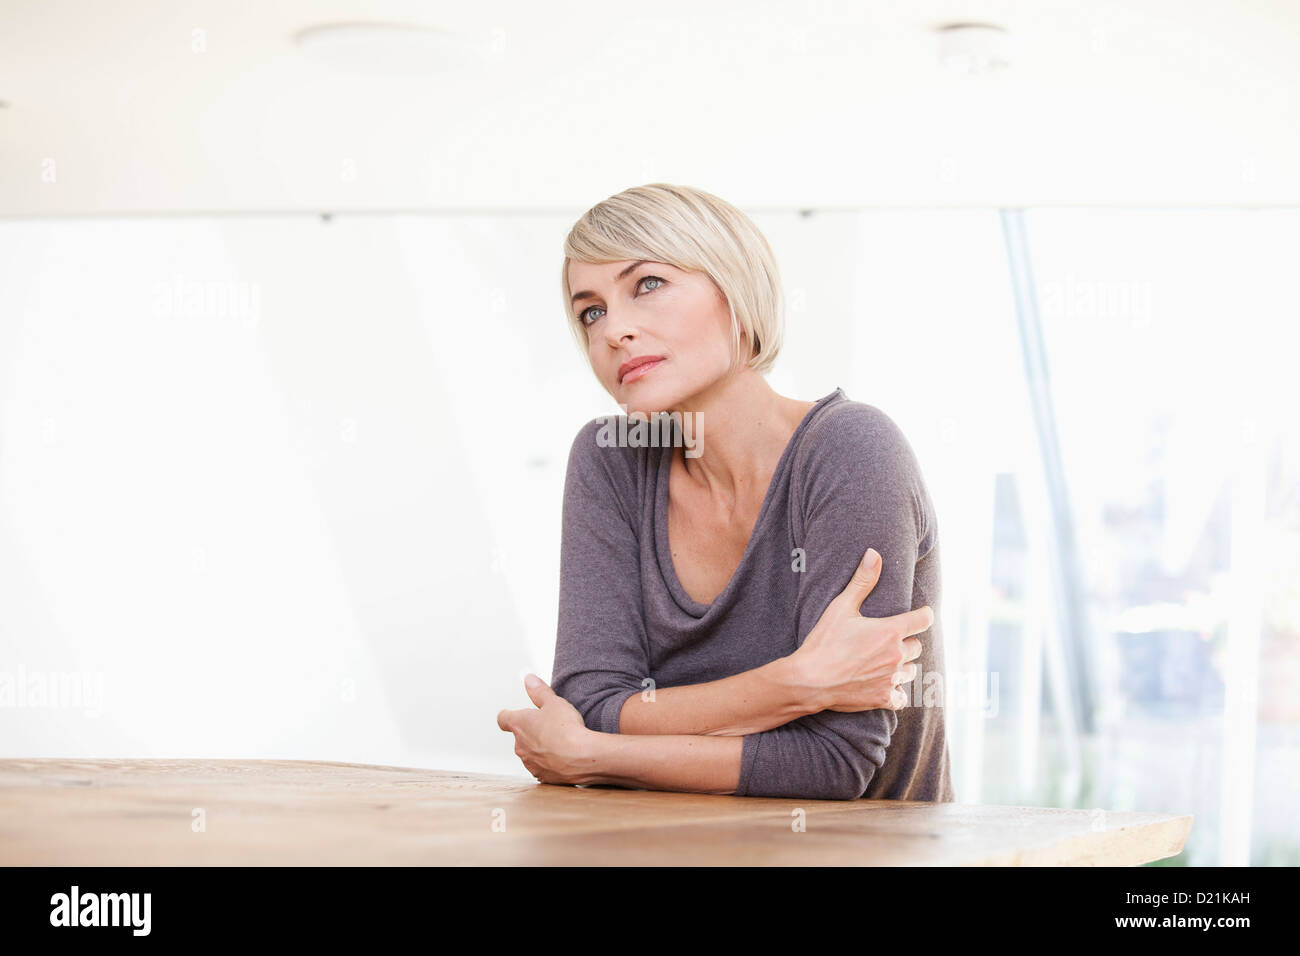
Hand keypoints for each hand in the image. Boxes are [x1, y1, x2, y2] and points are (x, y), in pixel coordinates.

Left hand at [497, 674, 600, 785]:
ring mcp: (530, 763)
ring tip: (559, 743)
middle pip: (519, 737)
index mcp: (519, 724)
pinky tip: (564, 757)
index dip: (508, 715)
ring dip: (540, 748)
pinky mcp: (542, 777)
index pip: (503, 719)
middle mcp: (520, 746)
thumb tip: (529, 679)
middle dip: (531, 732)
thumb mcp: (554, 702)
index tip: (512, 714)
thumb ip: (539, 691)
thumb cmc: (567, 729)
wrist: (582, 757)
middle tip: (549, 726)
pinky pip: (542, 768)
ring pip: (530, 753)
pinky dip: (549, 763)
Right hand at [786, 547, 930, 712]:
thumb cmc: (824, 641)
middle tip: (887, 641)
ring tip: (884, 663)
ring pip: (911, 671)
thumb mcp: (841, 607)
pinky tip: (884, 686)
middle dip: (905, 642)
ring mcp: (891, 679)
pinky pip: (902, 696)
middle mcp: (896, 655)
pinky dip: (896, 692)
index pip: (924, 619)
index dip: (923, 615)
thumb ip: (862, 581)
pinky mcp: (883, 698)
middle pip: (917, 646)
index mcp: (890, 631)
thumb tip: (874, 554)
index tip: (919, 615)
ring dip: (902, 666)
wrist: (809, 680)